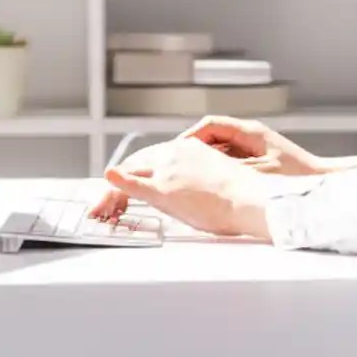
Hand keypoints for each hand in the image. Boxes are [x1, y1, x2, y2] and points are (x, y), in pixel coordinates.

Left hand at [99, 138, 271, 239]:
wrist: (251, 199)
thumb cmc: (242, 195)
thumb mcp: (215, 175)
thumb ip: (194, 177)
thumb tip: (185, 190)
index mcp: (188, 148)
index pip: (151, 157)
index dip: (135, 171)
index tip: (129, 185)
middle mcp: (174, 153)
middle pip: (136, 164)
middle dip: (119, 182)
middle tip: (109, 203)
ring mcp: (167, 170)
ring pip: (131, 174)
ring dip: (115, 192)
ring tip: (105, 209)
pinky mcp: (164, 189)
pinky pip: (133, 185)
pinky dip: (118, 184)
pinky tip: (108, 181)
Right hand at [180, 116, 326, 175]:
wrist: (321, 181)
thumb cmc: (297, 177)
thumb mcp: (258, 173)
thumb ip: (230, 168)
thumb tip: (205, 167)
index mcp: (250, 132)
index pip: (211, 124)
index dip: (190, 136)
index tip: (178, 150)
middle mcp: (250, 135)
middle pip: (213, 135)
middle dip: (194, 149)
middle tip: (179, 164)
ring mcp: (253, 147)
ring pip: (220, 148)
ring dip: (206, 159)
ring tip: (191, 174)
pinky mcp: (257, 159)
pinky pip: (230, 159)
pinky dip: (218, 167)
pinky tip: (212, 182)